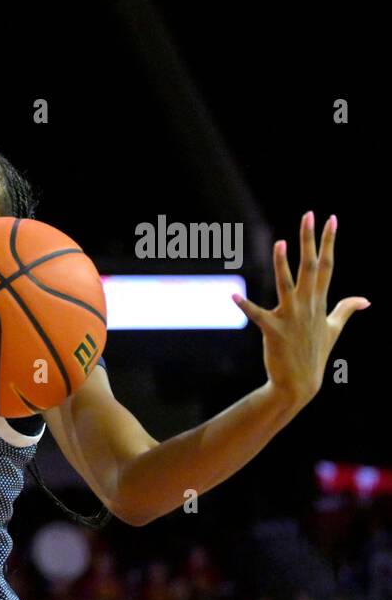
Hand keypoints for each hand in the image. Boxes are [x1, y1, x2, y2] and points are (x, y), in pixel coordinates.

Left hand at [234, 212, 367, 409]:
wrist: (300, 384)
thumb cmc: (315, 355)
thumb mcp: (334, 330)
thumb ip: (346, 310)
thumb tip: (366, 300)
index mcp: (320, 302)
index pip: (326, 266)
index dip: (329, 242)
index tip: (332, 218)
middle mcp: (307, 306)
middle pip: (310, 267)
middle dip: (309, 240)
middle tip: (309, 215)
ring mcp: (291, 318)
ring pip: (286, 285)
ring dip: (282, 264)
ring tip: (279, 242)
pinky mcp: (273, 331)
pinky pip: (257, 315)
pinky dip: (245, 306)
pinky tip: (233, 295)